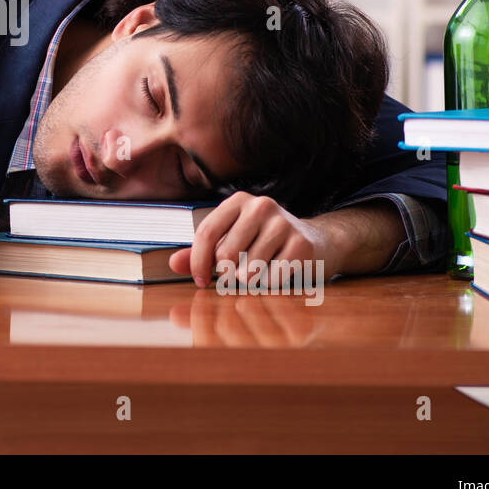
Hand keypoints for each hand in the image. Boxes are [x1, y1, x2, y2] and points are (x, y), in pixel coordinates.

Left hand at [168, 191, 339, 289]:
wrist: (317, 243)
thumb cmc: (264, 244)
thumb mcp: (231, 242)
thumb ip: (201, 253)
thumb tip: (172, 263)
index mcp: (238, 201)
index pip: (206, 233)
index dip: (198, 262)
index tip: (200, 282)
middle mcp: (260, 205)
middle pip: (225, 253)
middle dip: (225, 275)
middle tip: (234, 279)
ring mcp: (283, 222)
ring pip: (248, 269)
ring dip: (248, 283)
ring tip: (258, 276)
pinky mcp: (302, 243)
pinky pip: (272, 278)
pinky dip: (269, 286)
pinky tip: (277, 277)